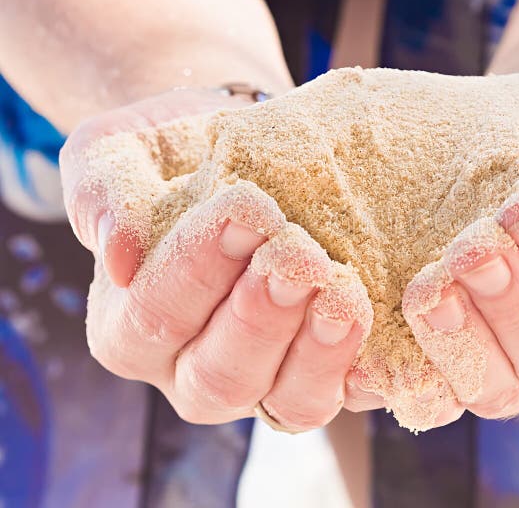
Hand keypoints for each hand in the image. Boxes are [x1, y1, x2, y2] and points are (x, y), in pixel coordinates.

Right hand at [61, 89, 373, 430]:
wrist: (247, 148)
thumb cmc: (176, 152)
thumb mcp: (117, 152)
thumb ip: (101, 193)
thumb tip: (121, 258)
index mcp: (134, 327)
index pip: (157, 315)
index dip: (201, 268)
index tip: (247, 211)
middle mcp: (195, 369)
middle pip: (221, 378)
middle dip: (262, 319)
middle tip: (299, 260)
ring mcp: (266, 379)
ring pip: (290, 402)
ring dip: (319, 354)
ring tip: (342, 297)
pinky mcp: (327, 374)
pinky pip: (351, 395)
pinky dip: (370, 372)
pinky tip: (384, 331)